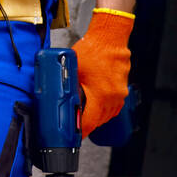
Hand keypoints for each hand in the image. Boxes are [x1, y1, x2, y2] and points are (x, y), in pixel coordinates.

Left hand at [73, 9, 132, 137]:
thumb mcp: (73, 68)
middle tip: (76, 130)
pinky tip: (97, 109)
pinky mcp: (122, 89)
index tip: (74, 137)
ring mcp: (120, 94)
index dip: (81, 131)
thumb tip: (54, 93)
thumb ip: (66, 83)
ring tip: (85, 121)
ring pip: (109, 115)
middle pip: (100, 121)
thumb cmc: (93, 50)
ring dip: (97, 119)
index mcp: (101, 95)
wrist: (110, 39)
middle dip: (88, 126)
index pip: (90, 121)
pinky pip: (115, 107)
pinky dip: (106, 111)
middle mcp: (113, 97)